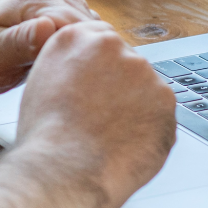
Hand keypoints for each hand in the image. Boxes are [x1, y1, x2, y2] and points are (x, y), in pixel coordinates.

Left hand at [0, 0, 97, 94]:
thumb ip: (20, 42)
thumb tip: (48, 28)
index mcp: (34, 1)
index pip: (77, 25)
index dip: (86, 54)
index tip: (87, 78)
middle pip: (89, 26)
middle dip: (91, 54)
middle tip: (85, 84)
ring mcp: (57, 3)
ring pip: (92, 28)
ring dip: (90, 51)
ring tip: (81, 77)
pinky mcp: (60, 14)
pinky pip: (85, 31)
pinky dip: (85, 47)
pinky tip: (76, 67)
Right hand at [12, 21, 176, 207]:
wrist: (64, 169)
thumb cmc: (46, 137)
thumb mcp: (41, 83)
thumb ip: (68, 66)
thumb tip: (86, 72)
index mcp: (76, 37)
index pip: (100, 41)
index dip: (99, 69)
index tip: (98, 87)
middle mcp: (113, 46)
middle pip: (125, 62)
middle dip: (119, 88)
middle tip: (101, 118)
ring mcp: (143, 72)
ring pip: (145, 89)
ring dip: (135, 108)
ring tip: (109, 136)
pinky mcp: (165, 99)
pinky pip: (159, 114)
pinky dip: (149, 129)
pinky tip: (126, 145)